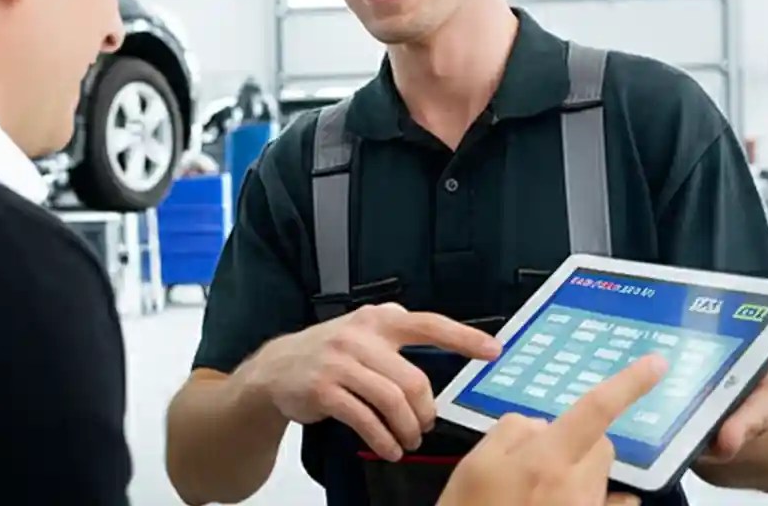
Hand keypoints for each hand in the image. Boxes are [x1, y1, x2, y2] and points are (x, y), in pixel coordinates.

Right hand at [247, 302, 501, 460]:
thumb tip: (443, 349)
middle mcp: (359, 336)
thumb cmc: (326, 354)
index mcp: (377, 320)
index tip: (493, 351)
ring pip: (392, 401)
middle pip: (413, 379)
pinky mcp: (324, 390)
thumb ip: (396, 337)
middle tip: (426, 425)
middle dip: (426, 410)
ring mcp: (340, 362)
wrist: (275, 369)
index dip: (464, 338)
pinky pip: (365, 419)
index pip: (428, 324)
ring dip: (406, 429)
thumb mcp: (360, 332)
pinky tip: (388, 446)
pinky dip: (383, 439)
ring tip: (407, 440)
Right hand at [438, 354, 669, 505]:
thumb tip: (542, 425)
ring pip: (602, 476)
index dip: (629, 385)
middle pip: (603, 445)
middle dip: (581, 441)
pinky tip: (572, 502)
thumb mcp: (473, 466)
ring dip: (583, 473)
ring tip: (544, 492)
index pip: (595, 411)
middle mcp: (578, 489)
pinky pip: (611, 505)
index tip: (658, 363)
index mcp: (545, 462)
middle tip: (541, 459)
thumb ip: (510, 434)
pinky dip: (600, 500)